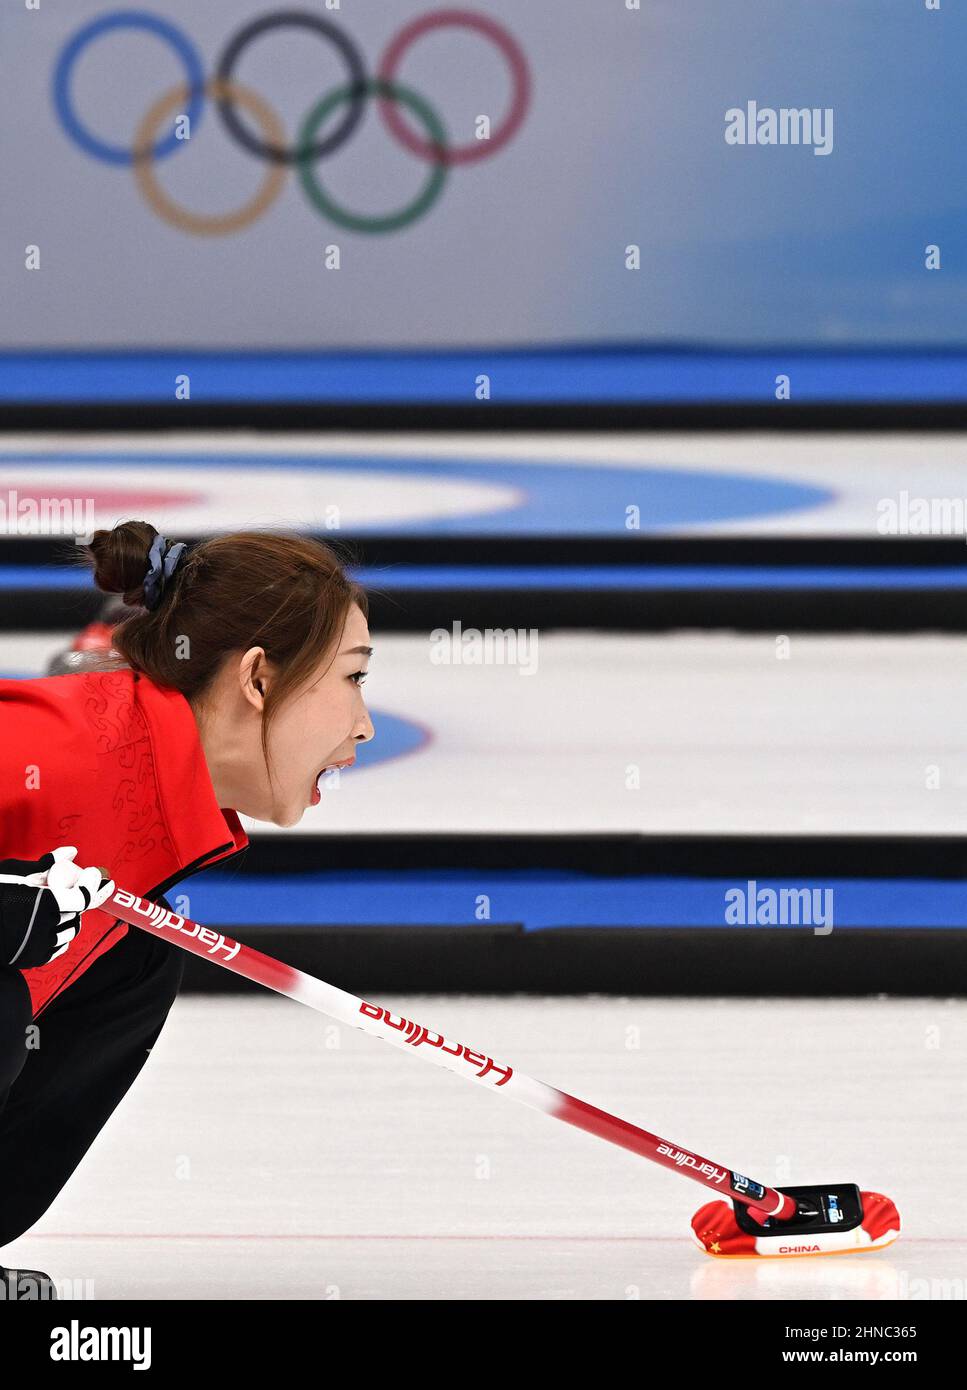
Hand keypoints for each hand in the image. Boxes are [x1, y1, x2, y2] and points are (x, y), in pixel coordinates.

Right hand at [0, 847, 115, 967]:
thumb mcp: (15, 873)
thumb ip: (46, 864)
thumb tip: (72, 852)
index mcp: (40, 903)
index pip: (81, 897)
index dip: (94, 886)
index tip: (102, 876)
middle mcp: (42, 927)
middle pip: (77, 913)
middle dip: (78, 900)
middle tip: (74, 887)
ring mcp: (38, 945)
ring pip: (71, 931)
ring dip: (70, 917)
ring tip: (57, 906)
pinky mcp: (34, 958)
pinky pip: (60, 946)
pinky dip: (60, 934)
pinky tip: (50, 924)